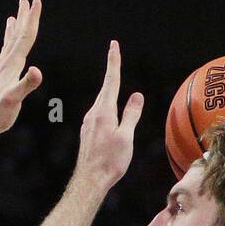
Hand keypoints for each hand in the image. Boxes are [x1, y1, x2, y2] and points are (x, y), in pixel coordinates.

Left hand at [0, 0, 42, 138]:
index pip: (25, 37)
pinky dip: (0, 55)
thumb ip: (26, 84)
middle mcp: (4, 65)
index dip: (32, 19)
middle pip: (16, 37)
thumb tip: (37, 71)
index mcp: (12, 65)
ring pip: (7, 47)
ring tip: (11, 19)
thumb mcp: (15, 99)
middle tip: (26, 0)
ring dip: (11, 32)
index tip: (36, 1)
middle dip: (23, 18)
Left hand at [73, 41, 143, 192]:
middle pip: (106, 89)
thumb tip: (136, 95)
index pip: (111, 81)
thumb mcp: (126, 137)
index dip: (113, 62)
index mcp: (103, 112)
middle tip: (114, 52)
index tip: (113, 45)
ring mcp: (88, 123)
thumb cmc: (110, 161)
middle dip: (112, 72)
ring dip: (111, 93)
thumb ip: (131, 114)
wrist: (90, 180)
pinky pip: (100, 114)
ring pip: (103, 103)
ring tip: (115, 81)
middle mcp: (93, 114)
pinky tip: (111, 112)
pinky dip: (108, 107)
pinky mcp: (87, 131)